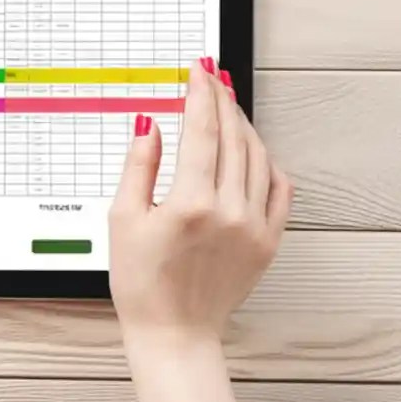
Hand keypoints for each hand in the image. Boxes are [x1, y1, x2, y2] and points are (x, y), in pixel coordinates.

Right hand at [109, 57, 292, 344]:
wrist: (174, 331)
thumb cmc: (141, 282)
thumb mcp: (122, 219)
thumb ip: (138, 166)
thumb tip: (150, 125)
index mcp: (190, 203)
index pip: (202, 130)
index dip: (200, 94)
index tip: (198, 70)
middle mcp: (229, 211)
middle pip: (233, 136)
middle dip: (222, 100)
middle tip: (213, 76)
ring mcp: (254, 226)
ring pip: (258, 156)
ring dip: (243, 125)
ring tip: (228, 106)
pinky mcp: (269, 241)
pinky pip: (278, 187)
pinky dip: (266, 161)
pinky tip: (252, 149)